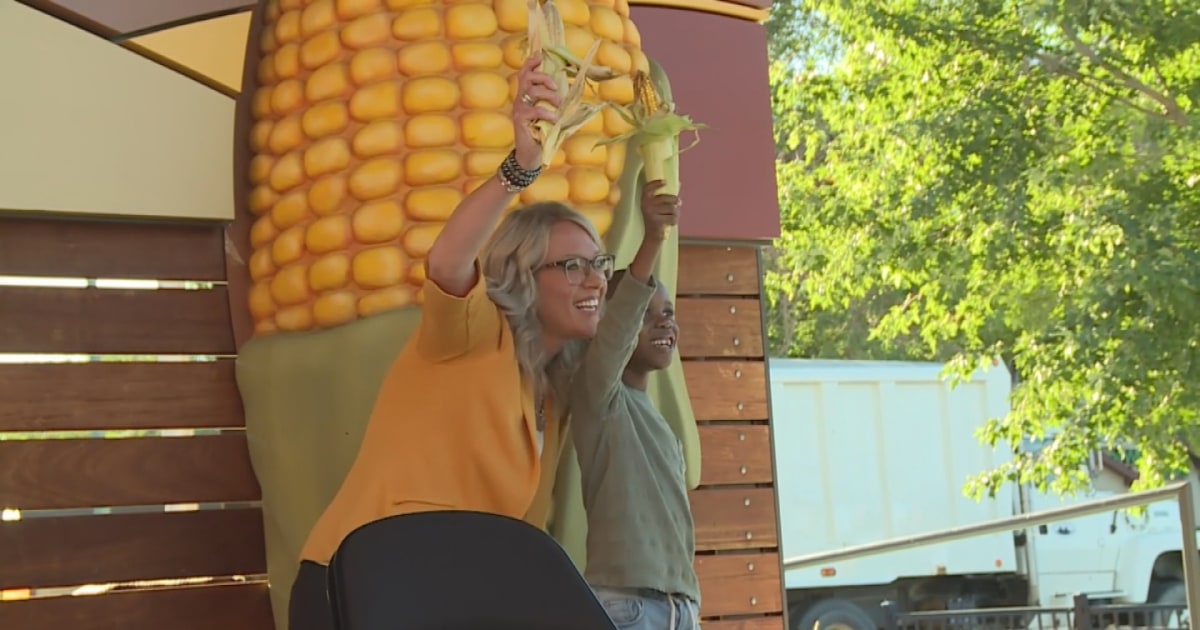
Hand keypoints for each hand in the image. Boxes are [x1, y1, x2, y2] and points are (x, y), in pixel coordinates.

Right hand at [513, 54, 560, 170]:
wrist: (531, 154)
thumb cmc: (542, 133)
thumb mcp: (551, 114)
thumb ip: (556, 102)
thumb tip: (573, 90)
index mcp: (526, 95)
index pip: (525, 73)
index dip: (531, 63)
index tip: (540, 55)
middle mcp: (520, 99)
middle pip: (527, 77)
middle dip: (543, 77)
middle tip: (556, 86)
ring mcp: (519, 109)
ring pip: (531, 91)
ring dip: (549, 95)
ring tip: (559, 104)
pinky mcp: (520, 119)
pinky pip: (534, 109)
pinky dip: (547, 112)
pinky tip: (554, 119)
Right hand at [639, 180, 680, 239]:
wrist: (652, 237)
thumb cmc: (658, 219)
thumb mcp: (659, 207)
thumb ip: (667, 196)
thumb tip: (679, 183)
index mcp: (645, 200)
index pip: (648, 188)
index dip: (656, 183)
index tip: (665, 182)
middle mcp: (646, 205)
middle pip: (666, 198)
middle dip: (676, 201)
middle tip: (679, 203)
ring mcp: (650, 213)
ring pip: (672, 208)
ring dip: (676, 213)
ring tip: (673, 216)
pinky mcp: (656, 222)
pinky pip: (673, 218)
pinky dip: (675, 221)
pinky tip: (671, 223)